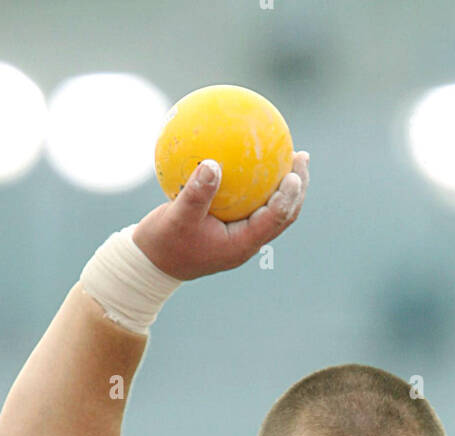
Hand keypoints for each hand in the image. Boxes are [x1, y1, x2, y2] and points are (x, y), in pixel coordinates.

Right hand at [131, 150, 309, 279]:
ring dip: (284, 186)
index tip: (294, 173)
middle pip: (284, 215)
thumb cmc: (164, 243)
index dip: (288, 197)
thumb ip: (196, 194)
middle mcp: (247, 241)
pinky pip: (252, 203)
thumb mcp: (176, 217)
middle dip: (297, 187)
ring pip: (272, 210)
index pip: (274, 220)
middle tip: (301, 156)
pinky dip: (258, 183)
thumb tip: (213, 163)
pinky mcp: (232, 228)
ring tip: (289, 155)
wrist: (153, 263)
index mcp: (242, 244)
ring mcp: (242, 235)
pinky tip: (250, 158)